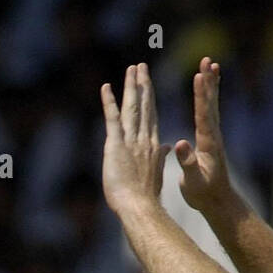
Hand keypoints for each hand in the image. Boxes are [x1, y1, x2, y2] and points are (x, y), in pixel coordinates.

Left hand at [100, 63, 170, 216]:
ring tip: (132, 68)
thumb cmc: (146, 197)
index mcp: (153, 146)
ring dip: (131, 86)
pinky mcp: (116, 145)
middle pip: (144, 106)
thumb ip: (160, 157)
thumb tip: (167, 147)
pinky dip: (109, 102)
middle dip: (142, 84)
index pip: (151, 116)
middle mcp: (144, 139)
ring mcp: (131, 140)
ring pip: (132, 107)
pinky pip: (112, 118)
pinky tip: (106, 87)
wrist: (140, 206)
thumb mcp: (156, 174)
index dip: (149, 98)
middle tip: (141, 66)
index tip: (148, 83)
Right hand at [174, 57, 235, 214]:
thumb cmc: (203, 193)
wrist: (217, 200)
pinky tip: (207, 87)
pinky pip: (209, 111)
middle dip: (207, 81)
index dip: (200, 95)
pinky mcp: (211, 138)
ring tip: (210, 65)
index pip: (203, 114)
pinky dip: (208, 96)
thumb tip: (181, 144)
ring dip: (210, 84)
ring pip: (212, 104)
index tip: (198, 76)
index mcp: (207, 143)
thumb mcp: (193, 181)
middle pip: (210, 103)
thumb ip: (187, 163)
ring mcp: (213, 135)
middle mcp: (213, 135)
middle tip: (207, 60)